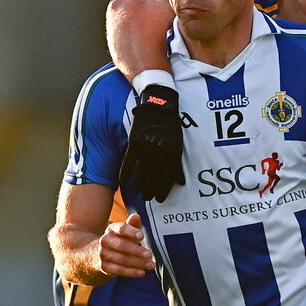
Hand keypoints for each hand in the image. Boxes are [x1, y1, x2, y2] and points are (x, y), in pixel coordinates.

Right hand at [98, 213, 155, 276]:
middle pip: (121, 245)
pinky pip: (119, 270)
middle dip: (137, 250)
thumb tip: (136, 216)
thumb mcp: (124, 232)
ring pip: (122, 259)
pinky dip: (131, 272)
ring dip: (138, 263)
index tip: (142, 236)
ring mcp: (103, 254)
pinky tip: (142, 272)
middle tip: (150, 254)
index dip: (131, 232)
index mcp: (111, 229)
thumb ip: (132, 225)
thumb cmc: (117, 241)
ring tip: (151, 265)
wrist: (94, 255)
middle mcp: (105, 240)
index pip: (121, 228)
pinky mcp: (104, 267)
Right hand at [120, 85, 184, 201]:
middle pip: (154, 177)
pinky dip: (125, 172)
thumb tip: (181, 183)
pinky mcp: (134, 141)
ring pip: (141, 172)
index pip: (168, 177)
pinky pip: (129, 161)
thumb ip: (177, 164)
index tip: (159, 199)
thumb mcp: (178, 144)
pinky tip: (124, 180)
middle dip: (150, 190)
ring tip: (138, 191)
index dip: (163, 190)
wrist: (158, 106)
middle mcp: (160, 151)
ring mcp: (146, 146)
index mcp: (172, 152)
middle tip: (147, 198)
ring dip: (139, 184)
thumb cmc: (170, 126)